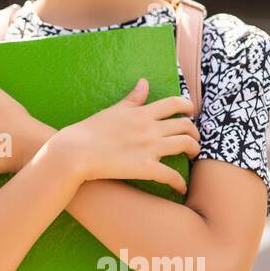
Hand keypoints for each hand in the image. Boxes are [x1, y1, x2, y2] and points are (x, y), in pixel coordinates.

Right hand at [50, 78, 199, 194]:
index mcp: (141, 113)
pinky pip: (171, 176)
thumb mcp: (113, 110)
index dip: (188, 107)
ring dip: (195, 150)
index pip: (175, 103)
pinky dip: (180, 183)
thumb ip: (132, 98)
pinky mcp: (145, 168)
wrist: (74, 152)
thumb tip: (144, 82)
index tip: (191, 113)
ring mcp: (149, 148)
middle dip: (195, 132)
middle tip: (194, 138)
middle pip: (186, 125)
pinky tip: (182, 187)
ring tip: (193, 155)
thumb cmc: (88, 131)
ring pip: (186, 145)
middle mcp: (150, 128)